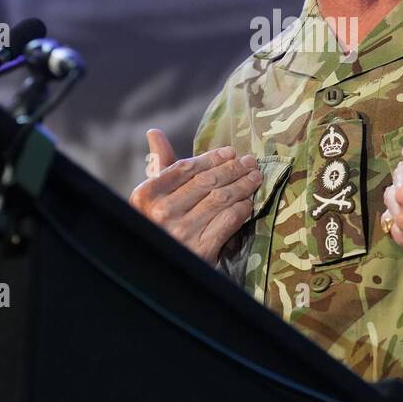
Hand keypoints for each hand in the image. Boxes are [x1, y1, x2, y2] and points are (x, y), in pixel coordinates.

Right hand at [128, 128, 261, 264]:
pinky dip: (242, 209)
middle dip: (232, 169)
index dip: (211, 158)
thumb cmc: (159, 225)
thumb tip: (154, 132)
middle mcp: (162, 212)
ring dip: (242, 185)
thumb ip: (159, 164)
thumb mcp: (153, 196)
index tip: (230, 152)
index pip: (186, 168)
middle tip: (250, 162)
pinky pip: (228, 221)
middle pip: (206, 182)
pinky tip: (249, 202)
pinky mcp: (201, 250)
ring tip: (255, 177)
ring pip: (220, 199)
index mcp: (147, 194)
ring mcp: (181, 232)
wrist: (160, 269)